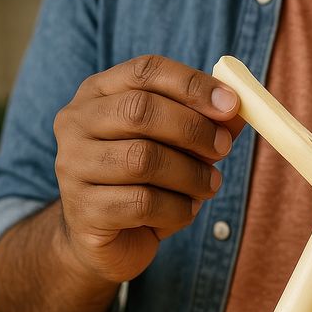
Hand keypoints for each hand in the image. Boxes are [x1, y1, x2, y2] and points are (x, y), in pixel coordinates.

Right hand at [54, 55, 242, 282]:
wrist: (109, 240)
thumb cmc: (146, 183)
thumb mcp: (179, 147)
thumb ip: (207, 124)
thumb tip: (239, 109)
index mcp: (99, 93)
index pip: (145, 71)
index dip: (192, 85)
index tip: (232, 104)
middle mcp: (76, 123)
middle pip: (140, 110)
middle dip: (193, 129)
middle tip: (223, 149)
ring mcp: (72, 166)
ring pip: (143, 159)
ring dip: (190, 174)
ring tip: (208, 186)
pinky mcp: (83, 209)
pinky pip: (142, 203)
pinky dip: (177, 209)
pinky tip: (184, 211)